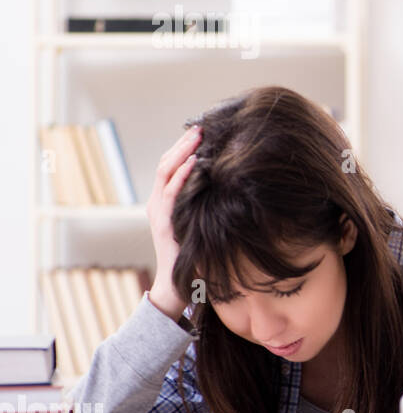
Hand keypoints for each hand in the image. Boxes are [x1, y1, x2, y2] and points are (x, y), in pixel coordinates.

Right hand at [146, 125, 201, 320]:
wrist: (179, 286)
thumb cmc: (197, 255)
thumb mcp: (202, 223)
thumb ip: (209, 205)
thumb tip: (234, 186)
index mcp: (166, 200)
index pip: (172, 165)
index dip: (184, 146)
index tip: (203, 131)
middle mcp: (158, 202)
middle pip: (166, 162)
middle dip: (183, 142)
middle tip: (202, 126)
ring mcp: (158, 212)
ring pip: (165, 172)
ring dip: (181, 151)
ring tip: (197, 136)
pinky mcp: (164, 223)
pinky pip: (170, 194)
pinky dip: (181, 175)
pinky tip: (195, 162)